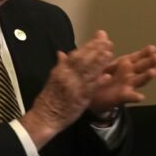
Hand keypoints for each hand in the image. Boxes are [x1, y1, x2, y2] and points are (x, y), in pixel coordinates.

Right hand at [22, 33, 113, 147]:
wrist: (44, 117)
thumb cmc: (49, 98)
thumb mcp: (52, 78)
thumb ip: (60, 65)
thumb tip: (61, 52)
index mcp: (61, 70)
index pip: (77, 54)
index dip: (89, 45)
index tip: (99, 38)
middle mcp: (67, 76)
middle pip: (84, 60)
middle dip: (97, 50)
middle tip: (108, 42)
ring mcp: (74, 87)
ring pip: (89, 71)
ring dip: (100, 61)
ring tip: (110, 53)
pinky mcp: (80, 99)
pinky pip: (90, 89)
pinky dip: (98, 82)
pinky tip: (107, 76)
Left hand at [89, 42, 155, 113]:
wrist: (91, 96)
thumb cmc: (98, 77)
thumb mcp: (98, 61)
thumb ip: (102, 48)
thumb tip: (101, 32)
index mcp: (124, 64)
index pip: (137, 57)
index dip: (145, 53)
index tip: (153, 48)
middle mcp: (129, 74)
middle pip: (142, 67)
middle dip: (150, 62)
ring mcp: (127, 85)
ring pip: (139, 80)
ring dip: (146, 76)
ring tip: (153, 72)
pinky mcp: (121, 97)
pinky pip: (129, 96)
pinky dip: (135, 97)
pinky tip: (140, 97)